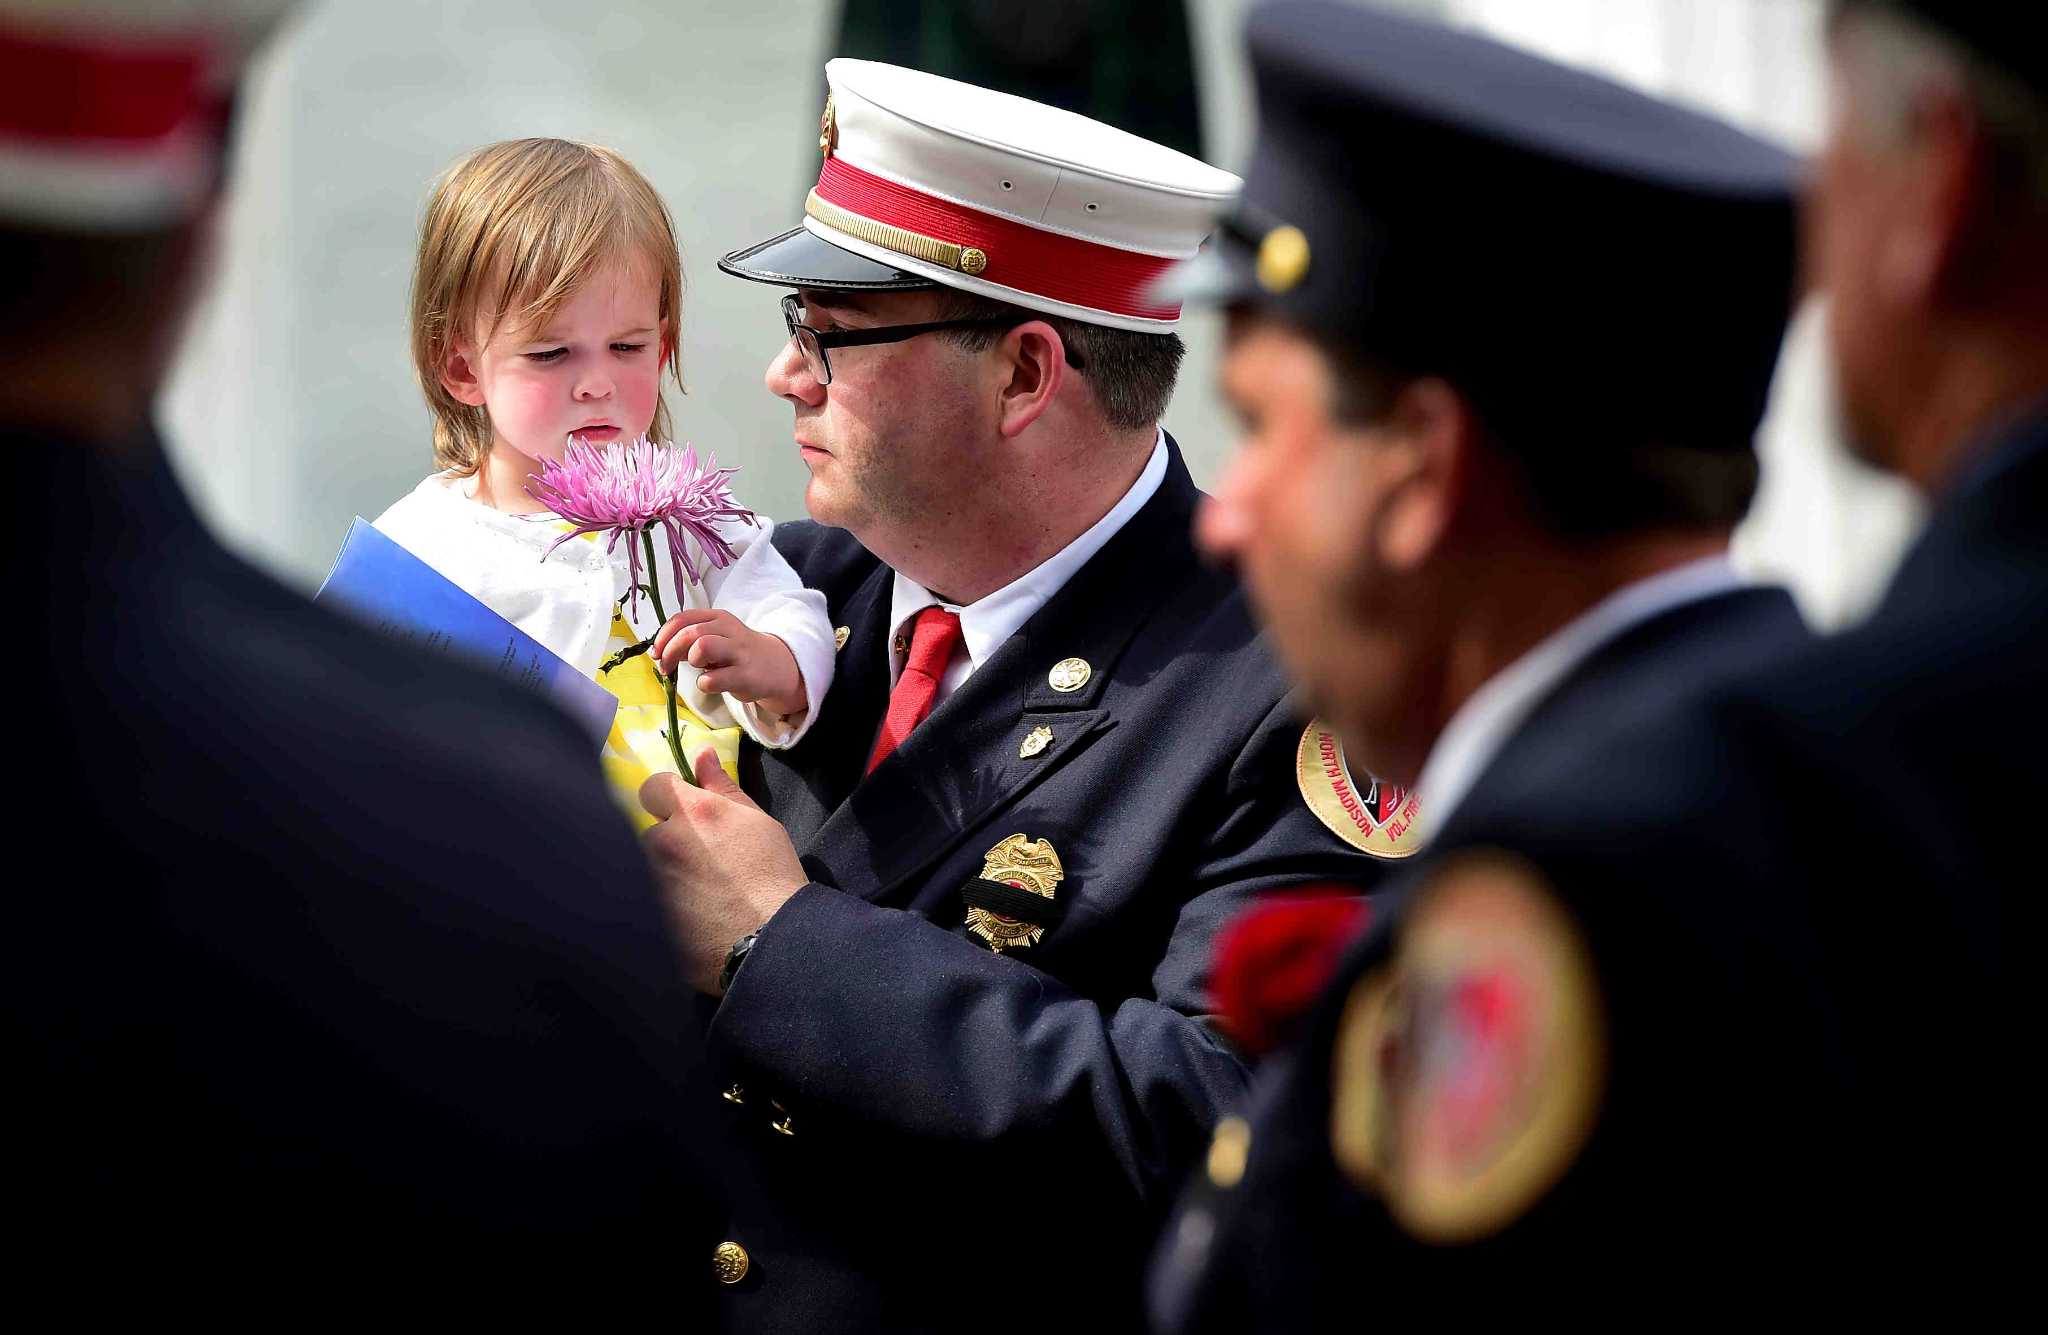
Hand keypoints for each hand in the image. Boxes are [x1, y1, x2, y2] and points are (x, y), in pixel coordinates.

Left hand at [640, 748, 808, 993]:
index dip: (669, 797)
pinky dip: (663, 900)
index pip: (652, 786)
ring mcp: (650, 881)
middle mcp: (662, 842)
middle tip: (700, 857)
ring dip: (665, 870)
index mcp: (691, 813)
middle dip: (668, 838)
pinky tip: (691, 912)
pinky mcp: (646, 914)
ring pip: (648, 864)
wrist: (770, 939)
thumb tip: (702, 753)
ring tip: (698, 890)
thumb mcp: (756, 821)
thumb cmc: (772, 875)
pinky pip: (647, 897)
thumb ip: (722, 786)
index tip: (687, 813)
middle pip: (649, 829)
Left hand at [652, 608, 806, 714]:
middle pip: (689, 633)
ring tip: (697, 670)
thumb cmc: (738, 653)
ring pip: (702, 647)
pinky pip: (713, 678)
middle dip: (669, 651)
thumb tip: (659, 650)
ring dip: (691, 660)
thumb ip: (690, 639)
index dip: (663, 636)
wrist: (777, 666)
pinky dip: (704, 683)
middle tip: (665, 667)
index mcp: (717, 618)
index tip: (656, 652)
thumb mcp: (717, 637)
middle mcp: (728, 630)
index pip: (682, 619)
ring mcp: (738, 652)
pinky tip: (711, 683)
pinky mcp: (745, 675)